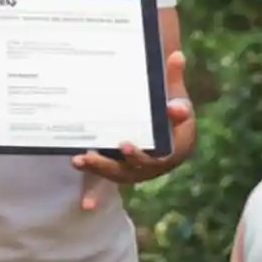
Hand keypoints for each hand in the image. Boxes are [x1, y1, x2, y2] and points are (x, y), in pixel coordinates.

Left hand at [72, 50, 195, 209]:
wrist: (155, 123)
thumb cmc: (166, 106)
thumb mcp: (172, 92)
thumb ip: (172, 77)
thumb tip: (176, 55)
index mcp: (179, 144)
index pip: (173, 141)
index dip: (164, 133)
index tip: (152, 125)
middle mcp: (160, 162)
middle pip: (145, 164)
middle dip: (132, 157)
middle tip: (121, 145)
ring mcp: (138, 171)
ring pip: (122, 174)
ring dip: (102, 168)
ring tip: (82, 158)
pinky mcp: (119, 173)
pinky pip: (107, 184)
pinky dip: (95, 194)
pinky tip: (85, 205)